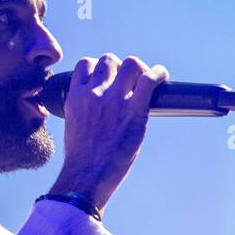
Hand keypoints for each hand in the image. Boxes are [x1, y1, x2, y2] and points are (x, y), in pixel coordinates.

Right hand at [49, 54, 168, 214]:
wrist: (87, 175)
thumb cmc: (82, 157)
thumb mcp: (73, 125)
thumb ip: (82, 109)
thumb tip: (96, 107)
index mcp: (75, 97)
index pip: (86, 64)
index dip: (99, 67)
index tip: (108, 77)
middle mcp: (93, 93)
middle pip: (109, 59)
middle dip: (120, 67)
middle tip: (128, 82)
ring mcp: (114, 100)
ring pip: (130, 64)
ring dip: (138, 69)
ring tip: (144, 81)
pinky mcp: (133, 111)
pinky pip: (149, 80)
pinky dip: (158, 73)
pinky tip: (162, 76)